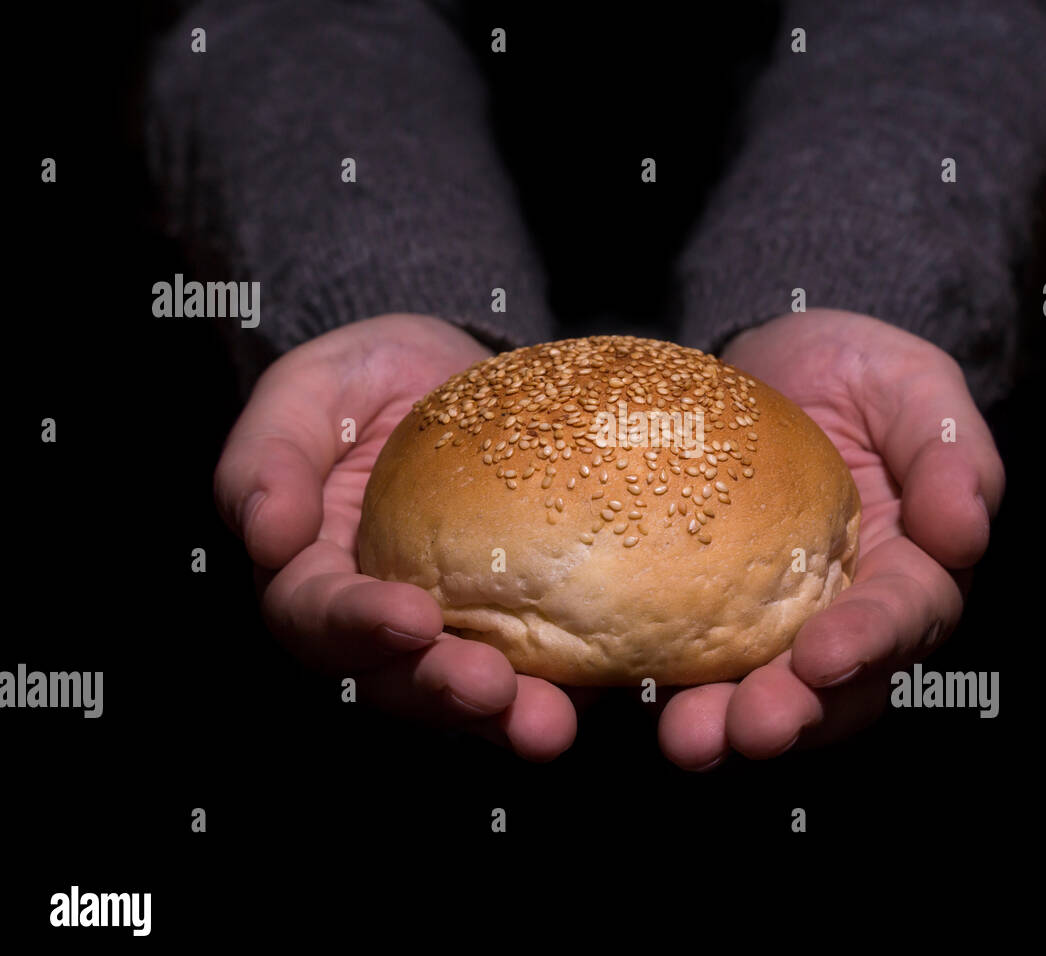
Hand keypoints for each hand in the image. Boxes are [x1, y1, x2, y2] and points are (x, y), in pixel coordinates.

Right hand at [214, 314, 578, 759]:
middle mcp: (385, 623)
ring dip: (507, 716)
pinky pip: (551, 667)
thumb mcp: (310, 391)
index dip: (356, 626)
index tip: (410, 615)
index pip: (317, 618)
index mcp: (316, 577)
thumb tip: (265, 532)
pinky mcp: (529, 624)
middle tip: (488, 690)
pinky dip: (578, 685)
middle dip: (441, 693)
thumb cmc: (373, 380)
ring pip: (473, 695)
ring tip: (546, 723)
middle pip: (398, 680)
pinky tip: (614, 688)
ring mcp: (462, 630)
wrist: (468, 372)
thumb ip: (270, 455)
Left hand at [657, 309, 1005, 768]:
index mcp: (905, 571)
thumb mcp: (913, 387)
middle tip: (753, 727)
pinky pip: (676, 667)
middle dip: (794, 716)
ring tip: (689, 737)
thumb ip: (949, 452)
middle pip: (830, 690)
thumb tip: (966, 530)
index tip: (825, 656)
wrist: (756, 360)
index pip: (902, 619)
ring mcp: (762, 627)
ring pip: (754, 697)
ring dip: (723, 727)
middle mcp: (838, 617)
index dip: (870, 643)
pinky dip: (650, 690)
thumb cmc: (851, 374)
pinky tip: (616, 699)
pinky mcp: (694, 619)